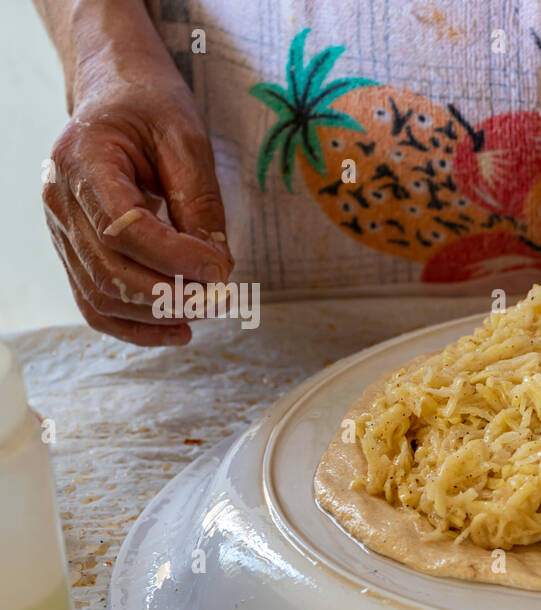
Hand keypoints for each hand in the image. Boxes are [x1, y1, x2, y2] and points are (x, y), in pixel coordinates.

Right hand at [40, 22, 231, 345]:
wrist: (114, 92)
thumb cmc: (150, 107)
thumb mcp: (186, 140)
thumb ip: (200, 203)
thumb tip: (218, 267)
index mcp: (83, 162)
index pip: (124, 230)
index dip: (176, 259)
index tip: (222, 270)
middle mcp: (60, 200)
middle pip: (110, 271)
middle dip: (172, 294)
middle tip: (223, 297)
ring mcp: (61, 229)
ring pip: (100, 296)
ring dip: (158, 315)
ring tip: (208, 309)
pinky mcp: (74, 250)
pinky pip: (95, 303)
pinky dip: (135, 327)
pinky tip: (178, 329)